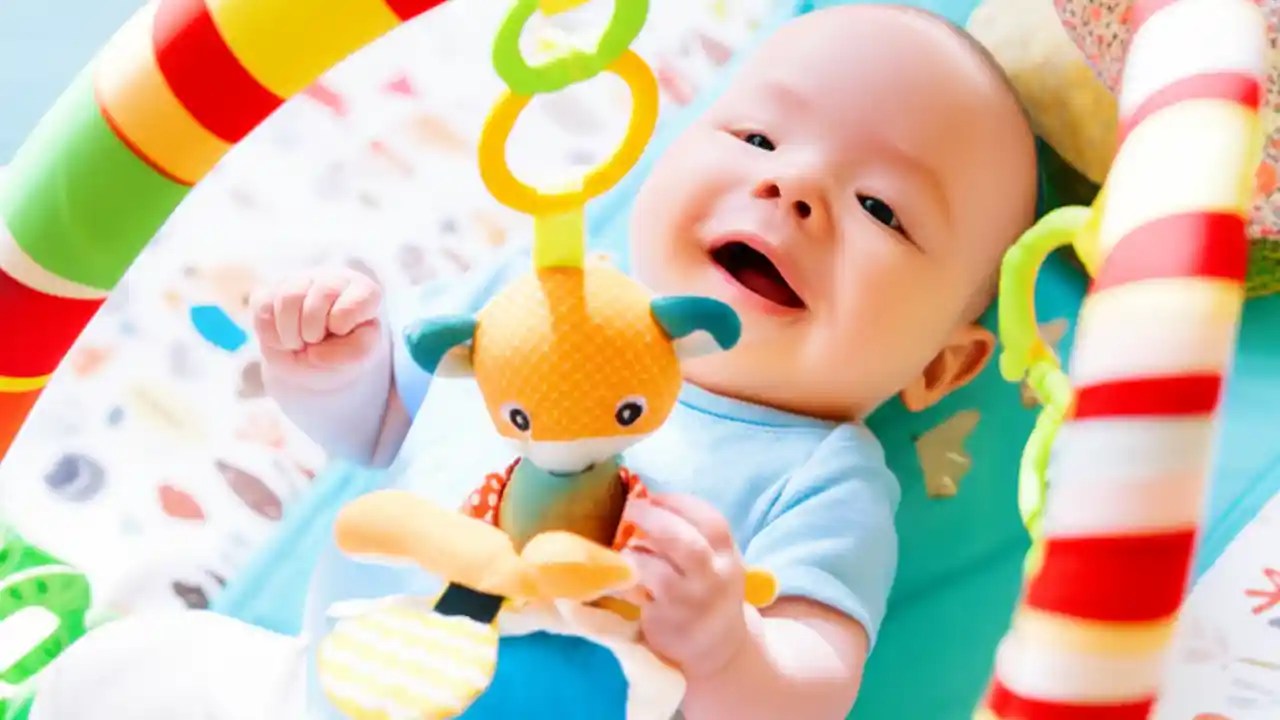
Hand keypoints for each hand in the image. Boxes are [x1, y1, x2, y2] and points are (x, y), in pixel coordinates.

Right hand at [251, 267, 383, 381]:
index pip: (358, 298)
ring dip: (291, 334)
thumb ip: (353, 352)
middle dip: (314, 330)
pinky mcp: (270, 291)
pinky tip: (282, 341)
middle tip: (314, 341)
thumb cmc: (343, 350)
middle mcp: (332, 279)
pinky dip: (270, 334)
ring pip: (289, 296)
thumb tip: (314, 353)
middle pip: (323, 293)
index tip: (340, 333)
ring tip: (298, 344)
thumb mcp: (360, 355)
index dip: (343, 323)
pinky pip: (263, 307)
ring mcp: (299, 282)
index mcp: (363, 292)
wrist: (312, 361)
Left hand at [622, 494, 748, 677]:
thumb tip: (649, 500)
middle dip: (653, 519)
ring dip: (635, 552)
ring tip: (627, 549)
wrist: (718, 648)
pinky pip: (637, 593)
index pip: (712, 522)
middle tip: (631, 508)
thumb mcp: (717, 563)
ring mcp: (689, 603)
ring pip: (657, 569)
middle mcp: (713, 580)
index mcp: (729, 558)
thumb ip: (695, 535)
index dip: (680, 503)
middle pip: (684, 543)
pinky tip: (622, 577)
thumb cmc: (708, 593)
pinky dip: (625, 579)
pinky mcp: (666, 621)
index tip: (654, 496)